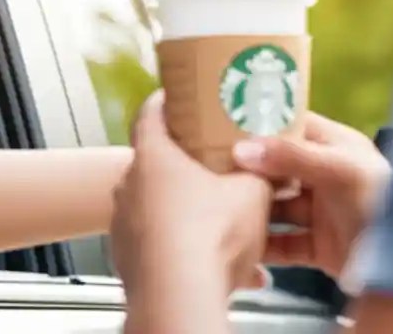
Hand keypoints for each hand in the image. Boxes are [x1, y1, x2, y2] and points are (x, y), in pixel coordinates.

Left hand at [112, 93, 272, 297]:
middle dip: (186, 168)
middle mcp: (129, 186)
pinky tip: (218, 266)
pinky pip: (160, 245)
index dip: (164, 102)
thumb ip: (258, 174)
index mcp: (153, 157)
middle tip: (213, 168)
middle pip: (155, 165)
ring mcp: (124, 224)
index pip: (150, 114)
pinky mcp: (127, 258)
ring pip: (160, 210)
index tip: (175, 97)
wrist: (178, 294)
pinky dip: (185, 250)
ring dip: (190, 216)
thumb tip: (269, 164)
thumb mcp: (252, 194)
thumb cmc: (211, 234)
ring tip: (226, 229)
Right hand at [232, 111, 391, 279]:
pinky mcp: (319, 247)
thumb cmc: (385, 205)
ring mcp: (322, 213)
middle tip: (211, 166)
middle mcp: (327, 177)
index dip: (261, 123)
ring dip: (253, 209)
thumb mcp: (340, 171)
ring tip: (221, 205)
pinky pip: (283, 244)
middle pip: (278, 169)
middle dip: (248, 170)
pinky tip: (243, 242)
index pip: (293, 126)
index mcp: (337, 147)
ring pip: (276, 207)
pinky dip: (264, 246)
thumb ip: (291, 157)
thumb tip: (243, 148)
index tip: (223, 122)